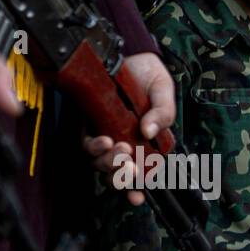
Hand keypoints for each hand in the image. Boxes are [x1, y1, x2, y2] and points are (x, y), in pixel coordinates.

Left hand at [83, 52, 175, 205]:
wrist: (128, 52)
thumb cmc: (147, 76)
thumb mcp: (163, 93)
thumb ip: (163, 113)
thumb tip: (151, 132)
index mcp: (144, 144)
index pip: (139, 175)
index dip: (136, 191)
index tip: (137, 198)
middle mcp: (122, 143)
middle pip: (116, 174)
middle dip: (121, 178)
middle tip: (130, 168)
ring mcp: (104, 134)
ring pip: (100, 162)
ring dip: (109, 162)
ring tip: (120, 148)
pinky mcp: (87, 124)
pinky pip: (86, 143)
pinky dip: (95, 146)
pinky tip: (105, 139)